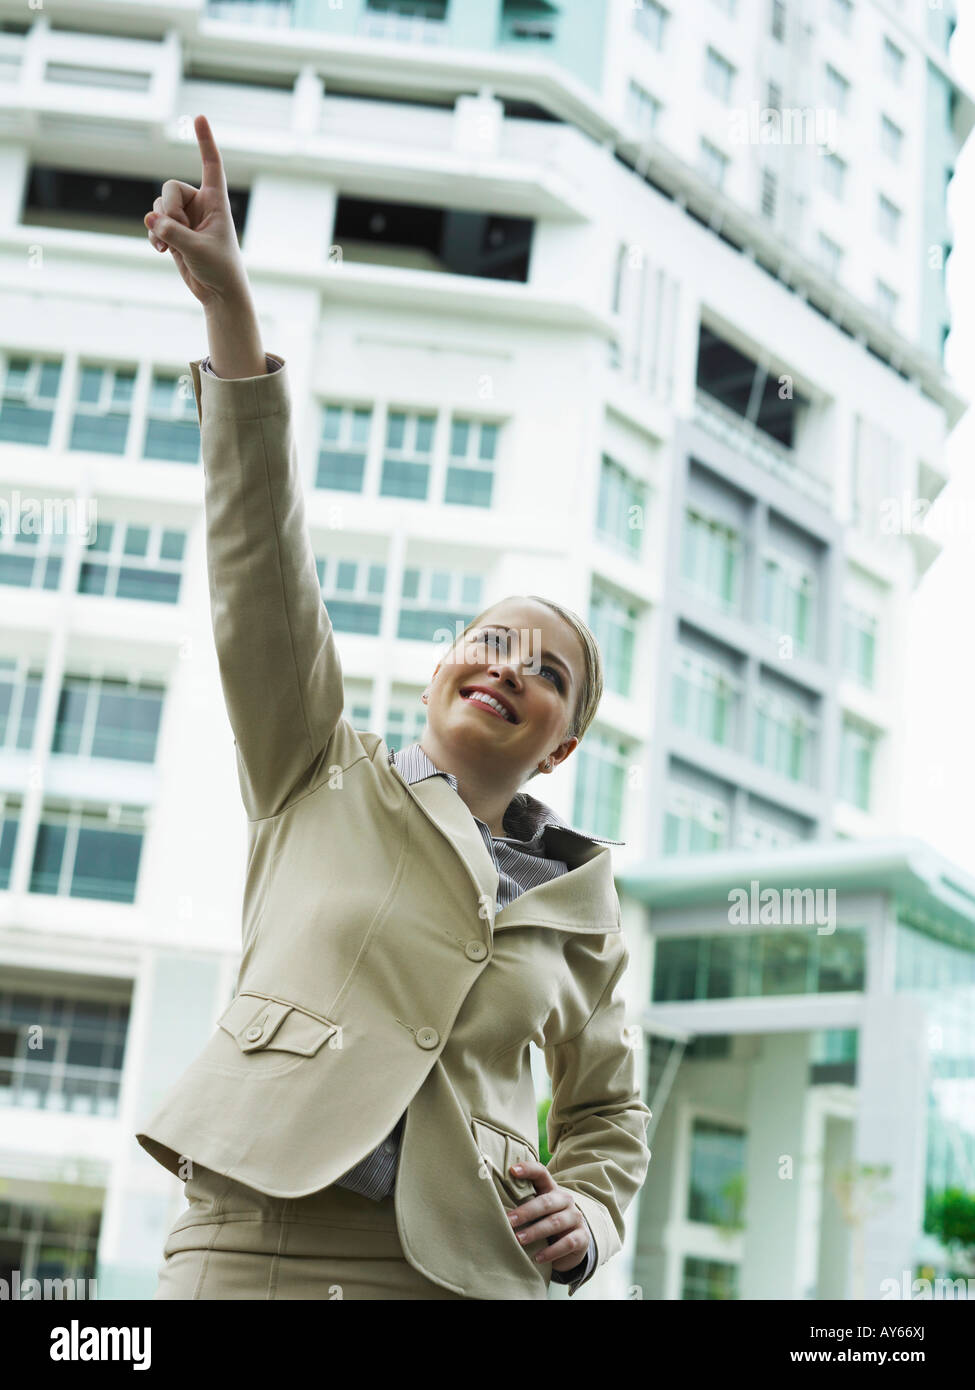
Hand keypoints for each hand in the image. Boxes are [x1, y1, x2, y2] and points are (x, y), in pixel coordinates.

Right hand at [143, 114, 248, 308]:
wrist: (218, 293)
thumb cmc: (219, 268)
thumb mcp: (197, 249)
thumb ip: (173, 233)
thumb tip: (150, 219)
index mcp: (216, 202)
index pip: (211, 165)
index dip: (205, 141)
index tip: (200, 116)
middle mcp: (200, 204)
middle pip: (170, 188)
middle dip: (168, 210)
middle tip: (177, 231)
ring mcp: (185, 218)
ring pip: (159, 206)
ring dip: (160, 225)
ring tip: (170, 246)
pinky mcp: (174, 232)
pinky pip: (154, 222)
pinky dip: (154, 235)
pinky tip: (161, 251)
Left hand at [505, 1159, 589, 1273]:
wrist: (572, 1243)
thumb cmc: (545, 1222)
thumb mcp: (537, 1210)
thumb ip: (522, 1202)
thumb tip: (491, 1200)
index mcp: (551, 1189)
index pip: (541, 1173)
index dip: (528, 1169)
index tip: (511, 1171)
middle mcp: (565, 1200)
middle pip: (546, 1202)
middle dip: (526, 1211)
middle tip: (509, 1221)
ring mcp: (575, 1218)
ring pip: (555, 1222)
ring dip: (535, 1232)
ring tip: (519, 1240)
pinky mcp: (582, 1237)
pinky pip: (567, 1243)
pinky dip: (551, 1252)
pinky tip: (537, 1257)